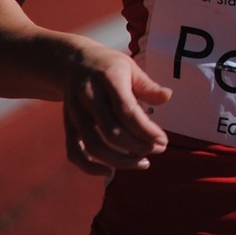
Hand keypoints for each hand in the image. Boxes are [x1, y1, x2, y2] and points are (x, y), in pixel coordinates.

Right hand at [62, 46, 171, 174]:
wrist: (74, 62)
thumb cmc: (110, 66)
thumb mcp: (131, 67)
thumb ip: (148, 85)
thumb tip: (167, 97)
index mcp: (107, 79)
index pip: (126, 110)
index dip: (145, 129)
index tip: (163, 140)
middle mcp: (88, 98)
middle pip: (111, 131)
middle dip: (138, 146)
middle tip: (159, 149)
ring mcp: (74, 114)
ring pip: (93, 145)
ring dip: (119, 160)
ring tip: (143, 163)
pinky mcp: (68, 126)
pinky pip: (74, 152)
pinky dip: (90, 167)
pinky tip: (111, 172)